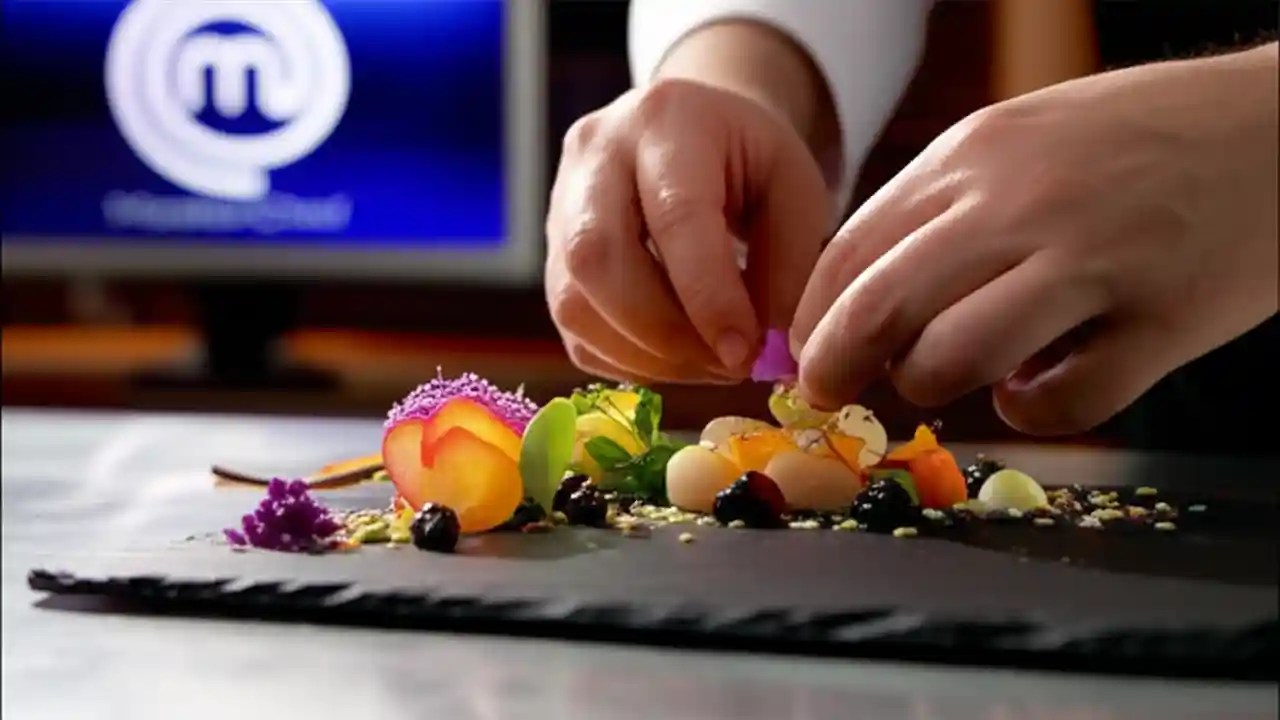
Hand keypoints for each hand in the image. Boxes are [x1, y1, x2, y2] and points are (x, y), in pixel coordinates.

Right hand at [545, 25, 831, 383]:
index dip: (709, 297)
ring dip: (648, 355)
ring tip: (709, 362)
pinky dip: (629, 360)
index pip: (676, 217)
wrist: (693, 130)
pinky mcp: (552, 256)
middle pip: (597, 257)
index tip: (746, 353)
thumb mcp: (796, 191)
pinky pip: (574, 330)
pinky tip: (677, 355)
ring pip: (575, 303)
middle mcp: (594, 154)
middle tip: (727, 363)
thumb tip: (768, 350)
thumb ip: (790, 266)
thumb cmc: (750, 161)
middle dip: (665, 333)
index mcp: (666, 119)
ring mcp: (560, 205)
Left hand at [791, 44, 1278, 433]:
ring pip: (952, 360)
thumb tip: (865, 295)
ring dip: (933, 386)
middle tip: (832, 397)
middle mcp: (1021, 201)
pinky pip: (1059, 403)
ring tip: (953, 378)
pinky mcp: (1162, 321)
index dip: (814, 319)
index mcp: (976, 153)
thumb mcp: (1025, 138)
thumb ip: (947, 206)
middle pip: (881, 309)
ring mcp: (1094, 260)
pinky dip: (1031, 411)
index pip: (851, 251)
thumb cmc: (1143, 138)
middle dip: (836, 369)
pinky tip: (1040, 387)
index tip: (806, 358)